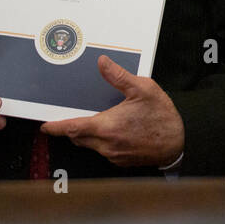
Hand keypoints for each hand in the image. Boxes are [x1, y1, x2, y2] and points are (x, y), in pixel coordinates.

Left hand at [41, 55, 183, 166]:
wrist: (179, 142)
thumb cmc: (162, 116)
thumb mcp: (143, 89)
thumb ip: (119, 76)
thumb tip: (102, 62)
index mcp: (106, 126)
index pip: (71, 128)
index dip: (55, 127)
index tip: (45, 126)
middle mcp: (106, 144)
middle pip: (78, 138)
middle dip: (72, 129)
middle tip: (73, 119)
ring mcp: (113, 155)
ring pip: (91, 145)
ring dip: (89, 135)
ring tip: (101, 121)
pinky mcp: (121, 162)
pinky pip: (105, 151)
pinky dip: (104, 142)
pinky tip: (117, 132)